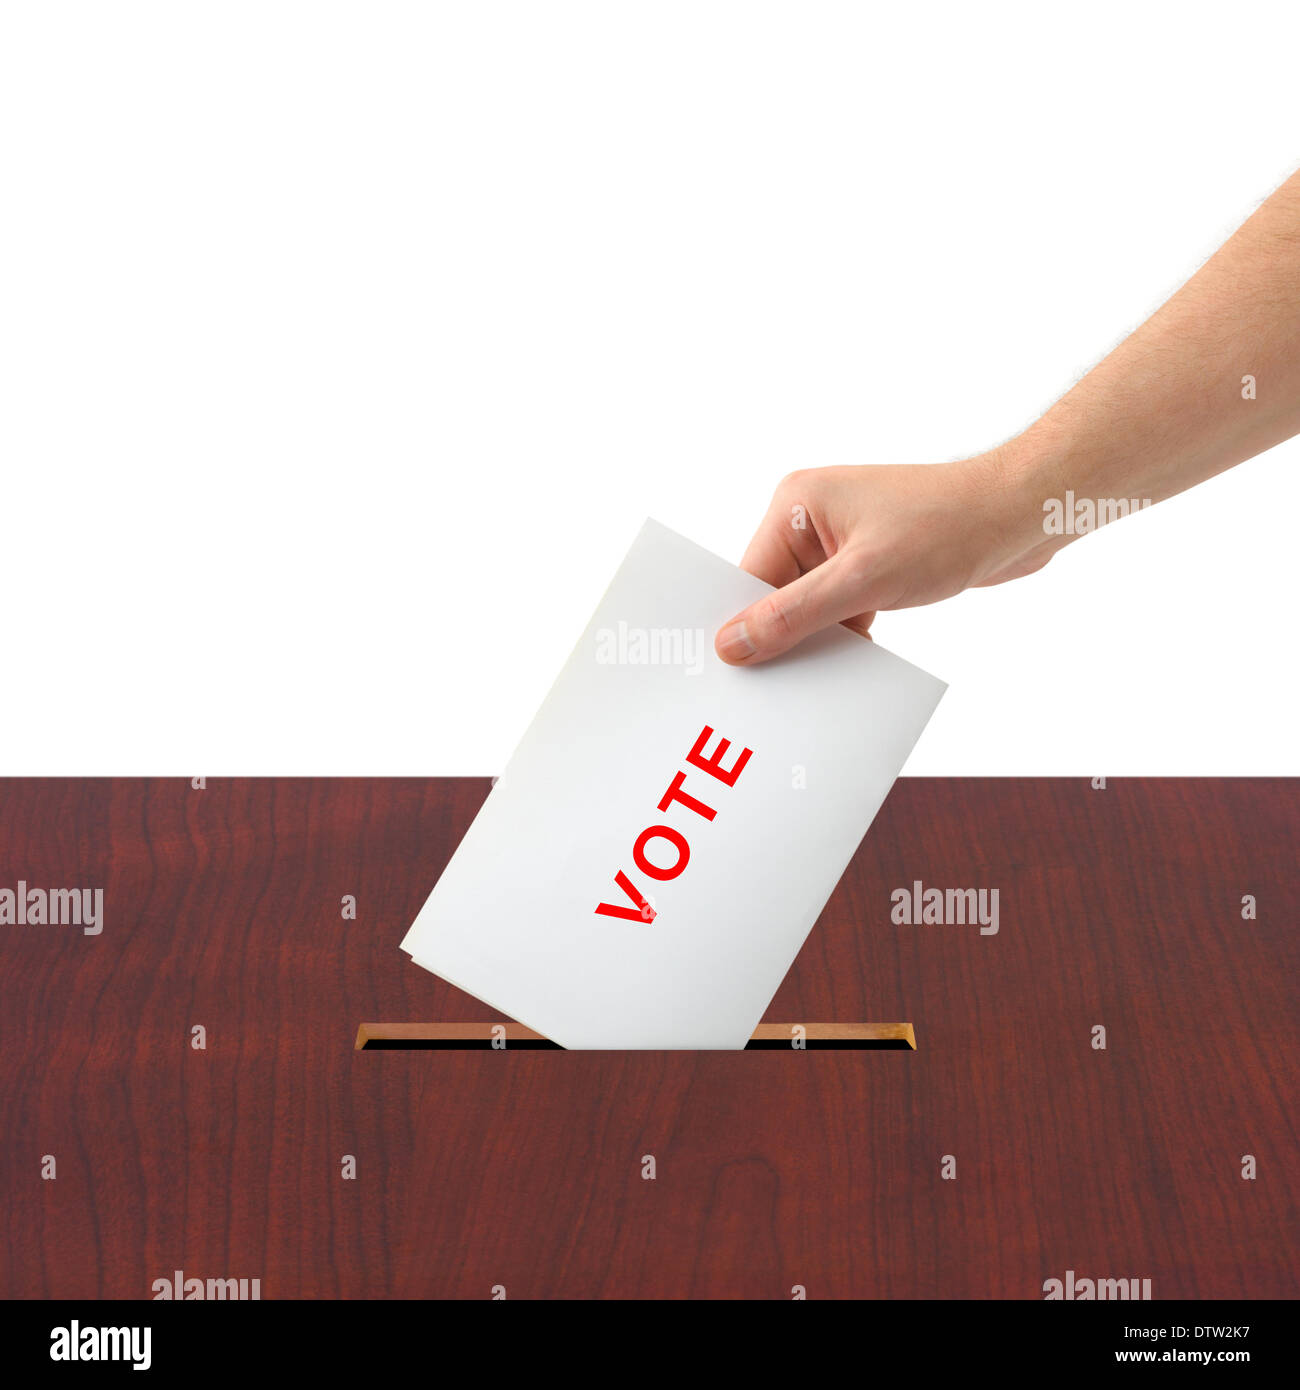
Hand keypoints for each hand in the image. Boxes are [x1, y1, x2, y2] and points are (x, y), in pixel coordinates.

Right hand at [714, 452, 1055, 664]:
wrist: (1022, 517)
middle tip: (776, 689)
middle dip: (783, 638)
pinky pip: (839, 611)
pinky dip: (846, 639)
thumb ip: (794, 615)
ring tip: (824, 675)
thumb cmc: (948, 528)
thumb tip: (732, 644)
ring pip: (809, 609)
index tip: (734, 675)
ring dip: (819, 642)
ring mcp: (842, 544)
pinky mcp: (870, 565)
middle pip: (775, 596)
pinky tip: (854, 663)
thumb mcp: (863, 580)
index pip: (749, 577)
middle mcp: (813, 519)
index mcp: (797, 505)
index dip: (743, 626)